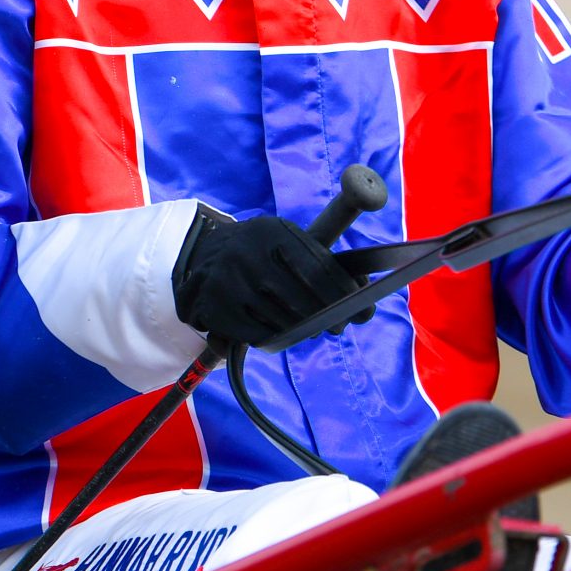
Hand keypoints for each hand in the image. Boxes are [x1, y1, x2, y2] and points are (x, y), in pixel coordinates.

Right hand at [173, 206, 364, 345]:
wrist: (206, 257)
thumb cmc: (261, 252)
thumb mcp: (286, 242)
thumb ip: (322, 265)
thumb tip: (364, 300)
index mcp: (273, 233)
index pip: (317, 269)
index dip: (343, 295)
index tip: (362, 310)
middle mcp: (248, 255)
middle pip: (302, 300)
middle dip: (327, 317)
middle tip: (338, 326)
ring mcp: (229, 283)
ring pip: (282, 321)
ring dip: (302, 329)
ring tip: (307, 327)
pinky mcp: (216, 308)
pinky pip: (259, 335)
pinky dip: (274, 337)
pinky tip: (278, 330)